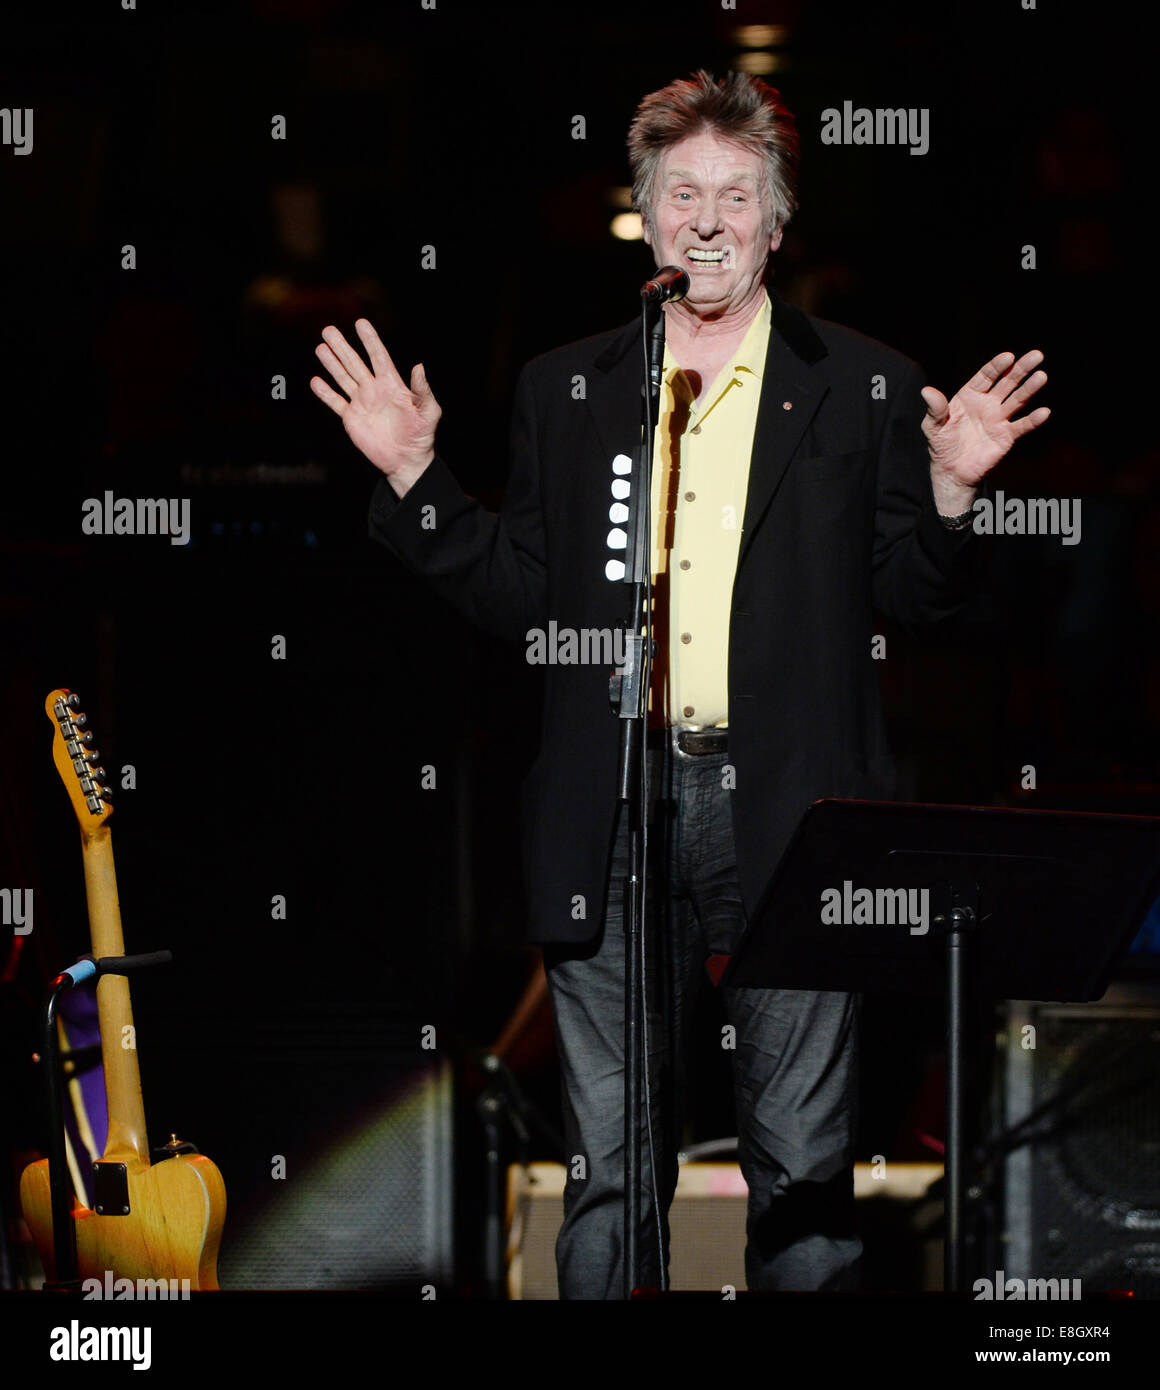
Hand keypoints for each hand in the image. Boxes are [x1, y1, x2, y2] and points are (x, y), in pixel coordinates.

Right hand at [310, 319, 440, 493]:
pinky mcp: (352, 418)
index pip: (379, 357)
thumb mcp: (429, 412)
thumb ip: (423, 390)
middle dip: (342, 347)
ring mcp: (361, 403)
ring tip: (320, 347)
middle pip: (355, 363)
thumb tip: (419, 366)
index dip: (370, 340)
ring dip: (331, 363)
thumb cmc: (421, 437)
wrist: (407, 461)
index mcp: (392, 385)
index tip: (360, 323)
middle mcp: (374, 390)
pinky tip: (316, 381)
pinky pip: (336, 402)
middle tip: (329, 330)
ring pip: (343, 378)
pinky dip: (326, 393)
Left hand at [921, 350, 1049, 496]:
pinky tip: (1044, 412)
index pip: (986, 377)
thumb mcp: (933, 426)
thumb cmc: (942, 444)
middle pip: (1007, 383)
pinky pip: (1021, 426)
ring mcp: (999, 419)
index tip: (1008, 356)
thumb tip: (926, 391)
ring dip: (1030, 389)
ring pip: (1017, 400)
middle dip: (1021, 369)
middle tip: (1037, 355)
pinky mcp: (1006, 436)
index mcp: (970, 395)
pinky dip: (1033, 420)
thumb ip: (935, 408)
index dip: (997, 366)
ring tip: (1041, 376)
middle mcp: (988, 403)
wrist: (951, 471)